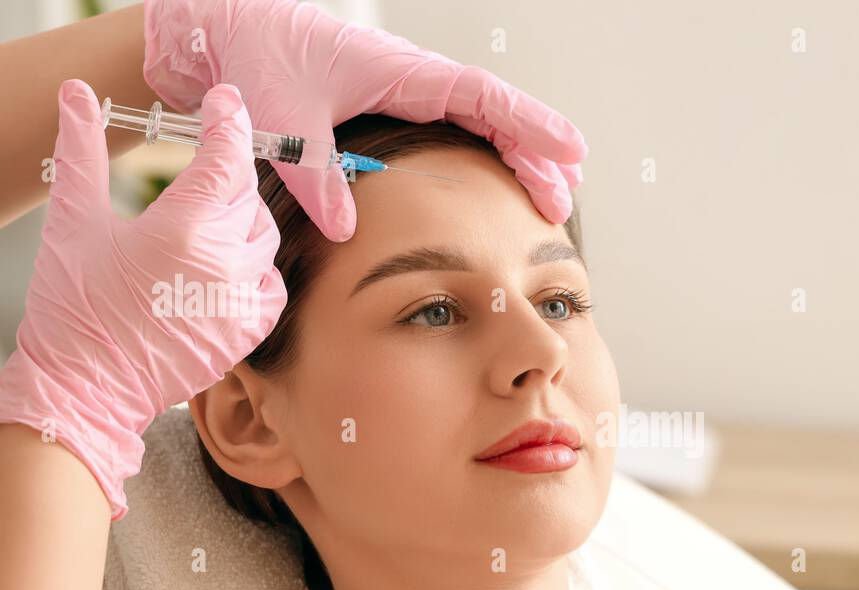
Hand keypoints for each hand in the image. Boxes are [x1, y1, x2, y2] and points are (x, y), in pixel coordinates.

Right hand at [0, 80, 285, 520]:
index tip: (227, 102)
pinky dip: (257, 269)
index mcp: (182, 228)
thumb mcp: (74, 223)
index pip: (226, 158)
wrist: (88, 387)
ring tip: (205, 224)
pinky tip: (225, 267)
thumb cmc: (75, 306)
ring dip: (242, 222)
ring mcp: (241, 299)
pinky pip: (273, 284)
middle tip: (205, 172)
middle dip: (228, 177)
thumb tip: (76, 95)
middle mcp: (223, 261)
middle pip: (248, 196)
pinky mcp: (249, 331)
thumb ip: (82, 153)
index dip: (229, 122)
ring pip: (264, 239)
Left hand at [142, 0, 586, 240]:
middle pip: (496, 113)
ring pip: (482, 120)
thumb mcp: (280, 120)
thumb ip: (314, 173)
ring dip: (519, 155)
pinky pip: (457, 126)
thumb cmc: (253, 58)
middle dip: (536, 154)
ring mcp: (407, 89)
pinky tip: (501, 178)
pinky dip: (487, 151)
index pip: (484, 97)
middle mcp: (413, 77)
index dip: (531, 126)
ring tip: (552, 195)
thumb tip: (346, 228)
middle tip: (563, 199)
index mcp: (400, 71)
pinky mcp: (393, 104)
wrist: (225, 30)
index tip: (570, 153)